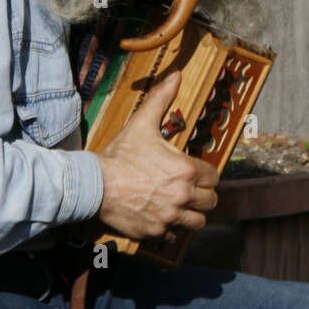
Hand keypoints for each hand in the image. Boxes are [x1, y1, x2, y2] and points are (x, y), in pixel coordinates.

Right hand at [96, 70, 218, 240]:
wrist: (94, 185)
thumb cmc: (121, 155)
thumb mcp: (142, 122)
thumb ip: (162, 98)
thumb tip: (176, 74)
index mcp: (186, 170)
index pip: (213, 177)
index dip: (206, 174)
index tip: (197, 173)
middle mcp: (182, 196)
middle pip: (210, 201)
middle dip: (203, 195)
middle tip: (192, 190)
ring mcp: (170, 216)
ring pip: (198, 222)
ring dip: (193, 214)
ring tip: (182, 206)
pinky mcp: (156, 232)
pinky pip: (176, 235)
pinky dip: (173, 228)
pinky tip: (165, 217)